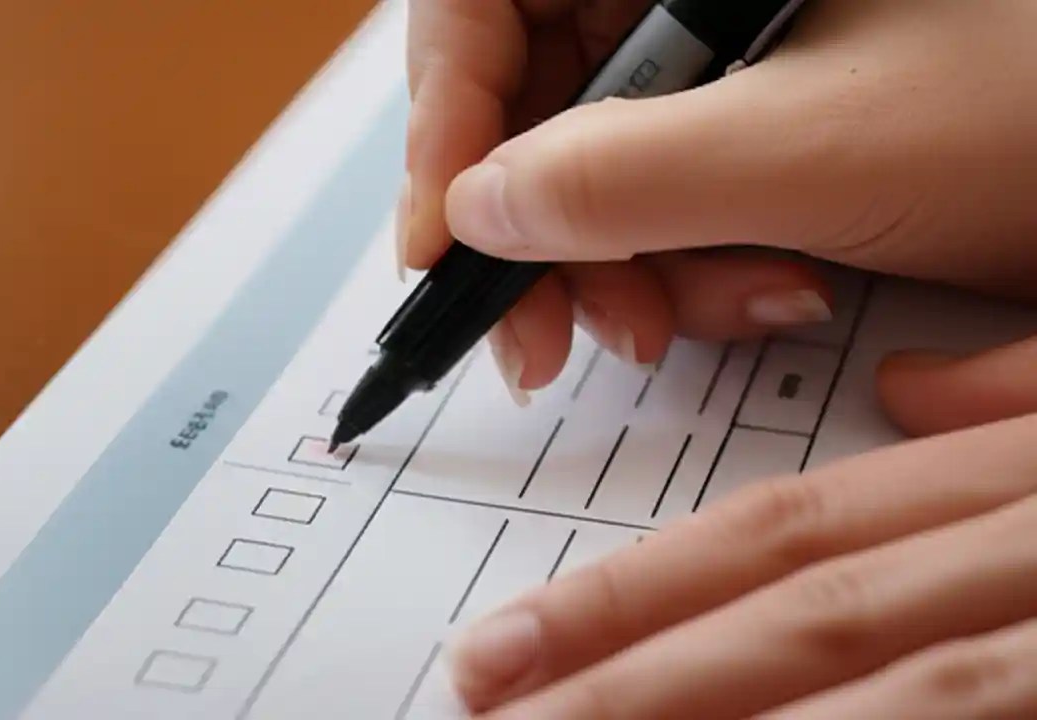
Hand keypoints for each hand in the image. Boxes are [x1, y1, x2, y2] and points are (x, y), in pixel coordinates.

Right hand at [401, 0, 1036, 423]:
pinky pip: (665, 191)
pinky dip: (688, 262)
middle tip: (556, 339)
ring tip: (711, 317)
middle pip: (532, 97)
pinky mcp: (751, 110)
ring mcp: (721, 43)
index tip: (441, 248)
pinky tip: (758, 288)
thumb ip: (628, 177)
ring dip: (631, 265)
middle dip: (548, 232)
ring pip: (595, 161)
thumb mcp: (822, 150)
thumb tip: (479, 209)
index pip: (485, 4)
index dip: (442, 124)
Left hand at [446, 409, 1036, 717]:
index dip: (630, 588)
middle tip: (490, 709)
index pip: (781, 528)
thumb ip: (1013, 398)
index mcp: (1010, 470)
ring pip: (871, 685)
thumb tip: (908, 384)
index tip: (506, 639)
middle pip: (792, 616)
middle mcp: (1027, 546)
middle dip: (628, 677)